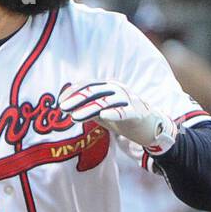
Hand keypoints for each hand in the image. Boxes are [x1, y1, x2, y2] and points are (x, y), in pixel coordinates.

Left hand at [58, 80, 176, 154]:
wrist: (150, 127)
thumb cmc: (123, 118)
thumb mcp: (102, 112)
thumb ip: (88, 108)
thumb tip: (67, 106)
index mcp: (109, 87)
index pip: (89, 85)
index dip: (74, 91)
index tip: (60, 101)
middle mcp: (118, 90)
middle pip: (95, 91)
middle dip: (77, 99)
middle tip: (63, 107)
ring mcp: (128, 100)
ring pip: (106, 102)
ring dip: (89, 109)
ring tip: (75, 117)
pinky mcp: (137, 113)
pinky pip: (124, 112)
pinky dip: (114, 113)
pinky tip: (103, 116)